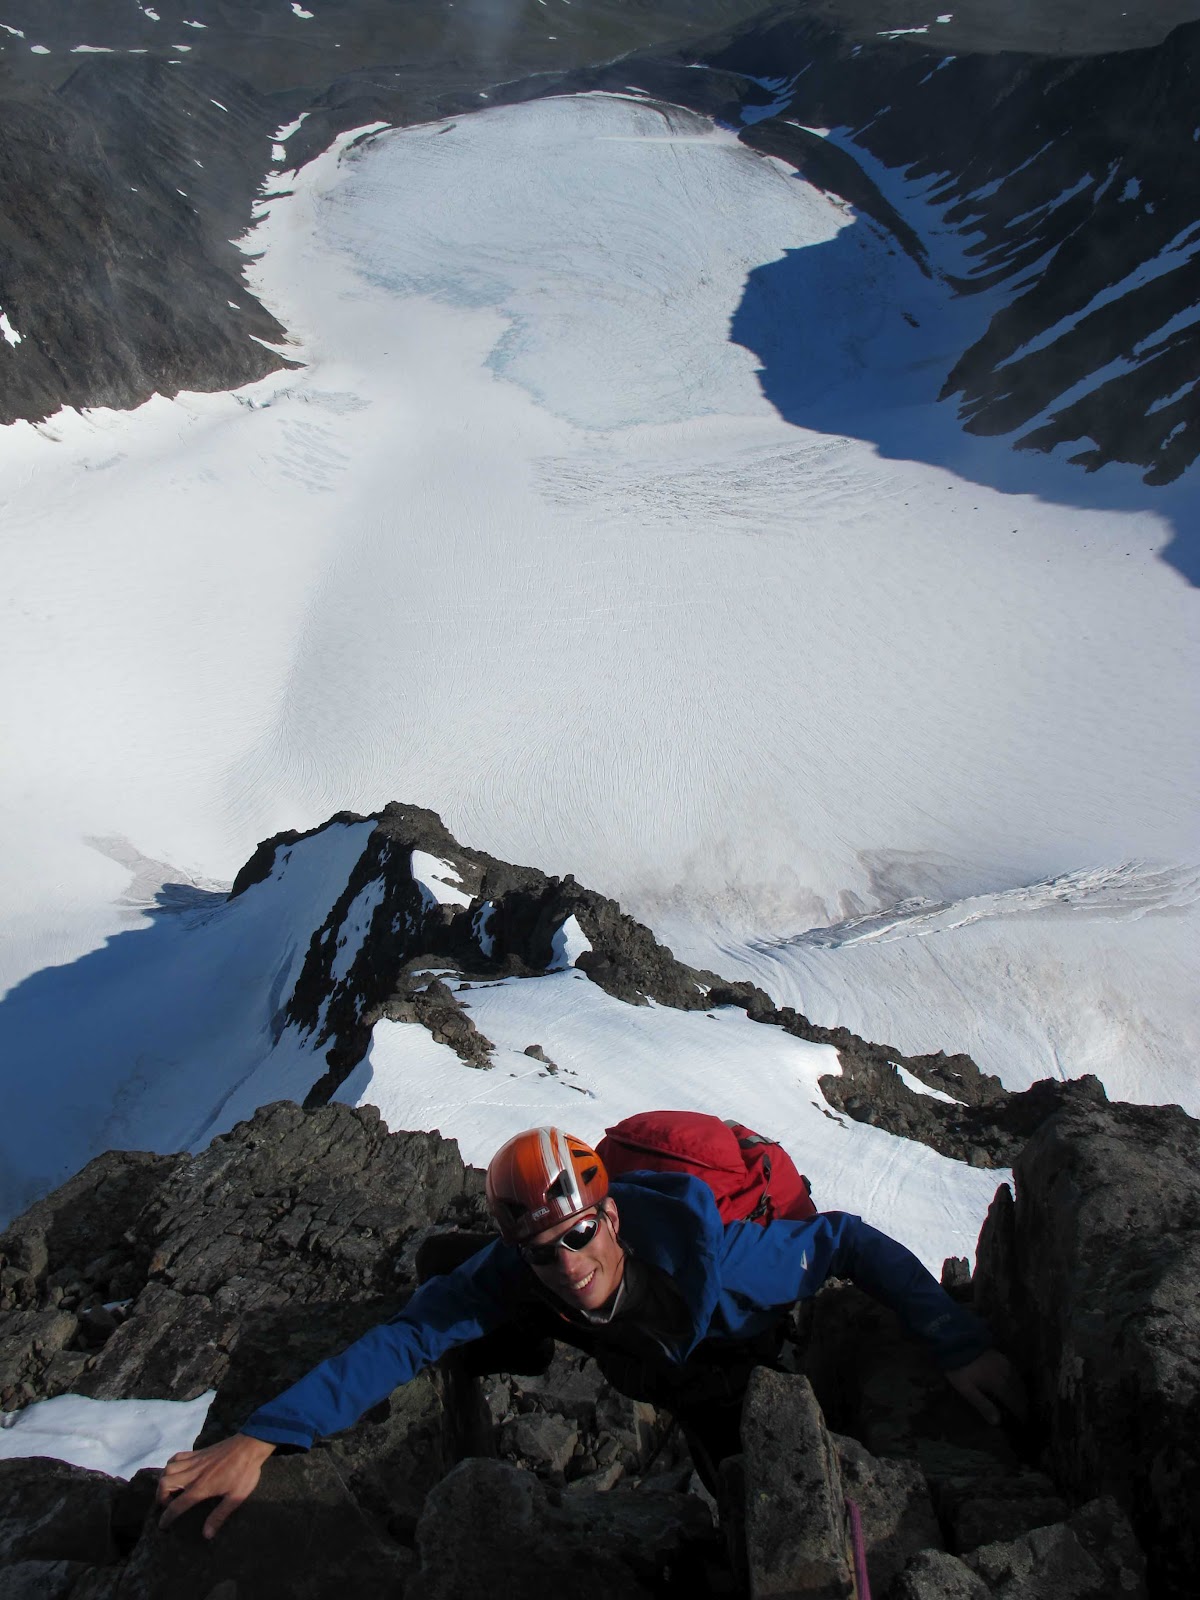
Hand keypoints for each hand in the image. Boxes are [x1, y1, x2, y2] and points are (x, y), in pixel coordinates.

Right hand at [156, 1433, 276, 1538]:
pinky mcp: (198, 1452)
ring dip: (164, 1480)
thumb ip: (219, 1516)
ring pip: (168, 1468)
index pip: (177, 1505)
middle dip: (160, 1497)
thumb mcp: (236, 1497)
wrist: (250, 1445)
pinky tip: (177, 1471)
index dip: (167, 1517)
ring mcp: (194, 1461)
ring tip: (170, 1490)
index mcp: (201, 1487)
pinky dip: (171, 1465)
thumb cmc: (245, 1472)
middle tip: (167, 1505)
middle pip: (165, 1484)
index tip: (162, 1526)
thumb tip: (206, 1535)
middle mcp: (193, 1474)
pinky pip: (177, 1456)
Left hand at [946, 1348, 1027, 1425]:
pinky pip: (1014, 1371)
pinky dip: (1017, 1380)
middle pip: (1019, 1390)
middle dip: (1023, 1402)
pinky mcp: (1001, 1355)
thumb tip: (997, 1422)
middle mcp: (1006, 1373)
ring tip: (1021, 1400)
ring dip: (1021, 1391)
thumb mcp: (967, 1389)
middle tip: (1024, 1412)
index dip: (1020, 1411)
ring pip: (1018, 1380)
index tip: (1024, 1420)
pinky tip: (1013, 1382)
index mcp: (999, 1384)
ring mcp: (1004, 1362)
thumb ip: (983, 1405)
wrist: (956, 1341)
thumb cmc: (960, 1368)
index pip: (1015, 1401)